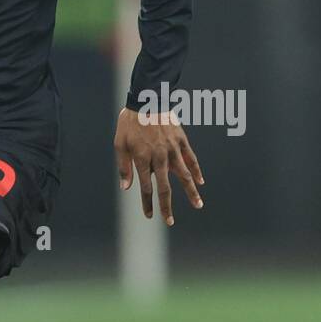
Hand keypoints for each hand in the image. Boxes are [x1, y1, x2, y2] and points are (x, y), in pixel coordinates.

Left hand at [114, 107, 203, 225]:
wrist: (147, 99)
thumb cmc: (129, 123)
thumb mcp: (120, 144)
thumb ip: (123, 166)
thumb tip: (126, 187)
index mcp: (142, 159)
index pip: (146, 188)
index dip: (147, 203)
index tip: (150, 215)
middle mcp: (159, 157)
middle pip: (165, 187)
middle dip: (167, 206)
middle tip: (170, 221)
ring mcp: (172, 149)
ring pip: (184, 175)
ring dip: (191, 192)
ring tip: (198, 205)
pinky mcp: (181, 141)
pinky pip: (191, 159)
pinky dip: (196, 171)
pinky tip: (200, 182)